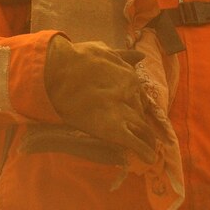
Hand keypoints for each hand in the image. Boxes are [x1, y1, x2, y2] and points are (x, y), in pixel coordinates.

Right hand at [43, 35, 156, 162]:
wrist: (58, 70)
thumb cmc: (77, 59)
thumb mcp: (104, 50)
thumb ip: (124, 55)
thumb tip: (140, 55)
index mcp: (129, 77)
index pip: (138, 96)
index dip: (135, 106)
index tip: (132, 113)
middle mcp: (131, 94)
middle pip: (141, 113)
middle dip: (141, 123)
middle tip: (141, 133)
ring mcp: (123, 112)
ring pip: (143, 129)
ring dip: (148, 140)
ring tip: (151, 148)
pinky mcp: (114, 128)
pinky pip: (134, 143)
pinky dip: (144, 152)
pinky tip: (149, 159)